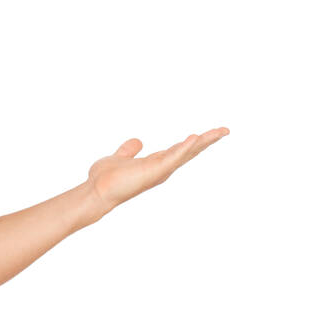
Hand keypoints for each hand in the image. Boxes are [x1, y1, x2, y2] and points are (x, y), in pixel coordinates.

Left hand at [87, 126, 229, 215]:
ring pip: (186, 153)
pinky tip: (196, 137)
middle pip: (189, 151)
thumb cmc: (106, 179)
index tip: (208, 133)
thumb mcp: (120, 158)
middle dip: (208, 141)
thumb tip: (137, 141)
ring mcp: (159, 170)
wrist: (96, 191)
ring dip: (204, 142)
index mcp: (155, 164)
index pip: (180, 150)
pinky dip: (185, 148)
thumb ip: (129, 150)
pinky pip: (173, 157)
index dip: (194, 142)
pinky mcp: (154, 171)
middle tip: (225, 130)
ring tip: (221, 132)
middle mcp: (161, 168)